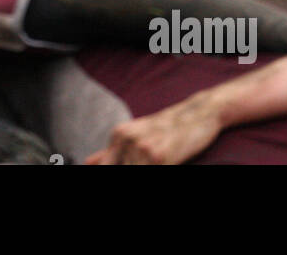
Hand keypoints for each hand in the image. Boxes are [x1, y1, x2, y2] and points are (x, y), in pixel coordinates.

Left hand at [86, 94, 221, 164]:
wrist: (198, 114)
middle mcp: (127, 139)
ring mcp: (142, 148)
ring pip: (134, 170)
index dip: (109, 171)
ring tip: (158, 161)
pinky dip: (160, 170)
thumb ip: (110, 151)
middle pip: (120, 170)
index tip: (121, 171)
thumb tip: (88, 162)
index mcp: (119, 134)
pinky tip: (166, 163)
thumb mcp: (136, 134)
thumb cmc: (166, 128)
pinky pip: (152, 172)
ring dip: (147, 169)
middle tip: (149, 162)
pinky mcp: (159, 157)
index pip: (106, 165)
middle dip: (133, 168)